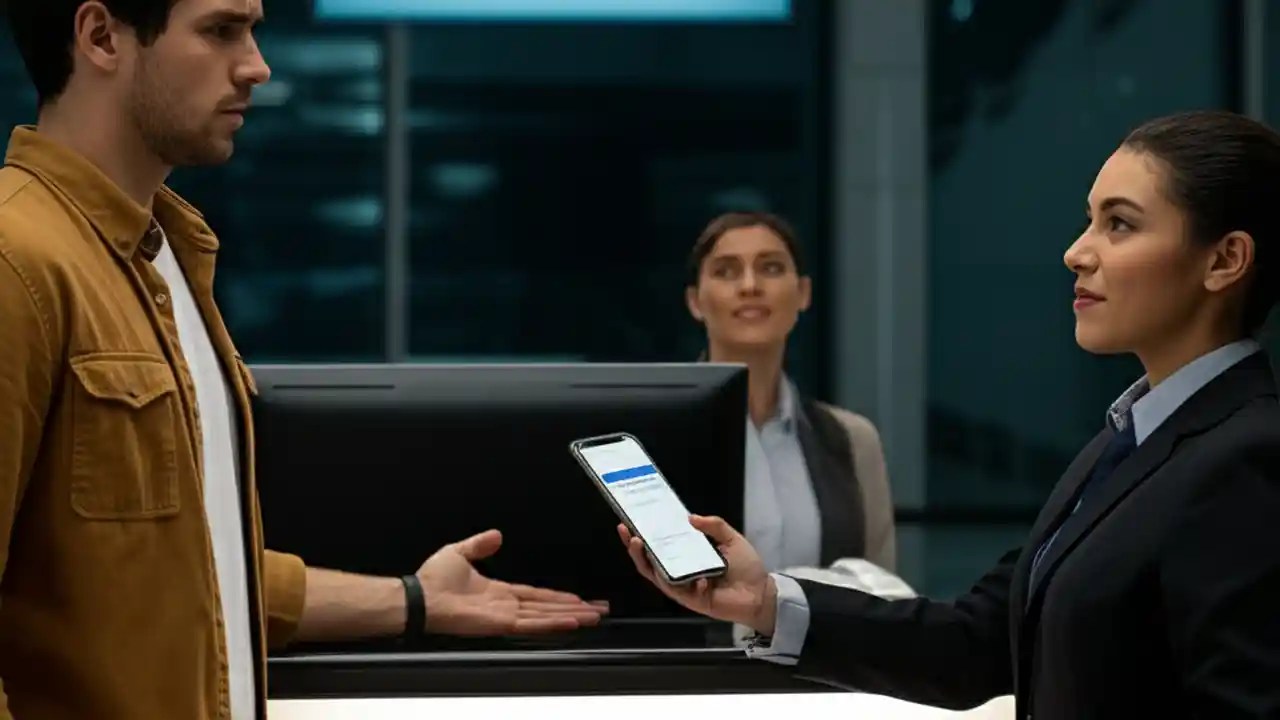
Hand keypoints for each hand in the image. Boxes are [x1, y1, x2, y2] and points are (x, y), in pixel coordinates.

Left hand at [417, 529, 608, 635]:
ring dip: (570, 616)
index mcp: (497, 592)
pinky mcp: (501, 623)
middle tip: (597, 610)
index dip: (558, 597)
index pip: (536, 595)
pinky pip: (532, 623)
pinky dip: (552, 622)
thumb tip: (496, 534)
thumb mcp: (459, 552)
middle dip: (573, 609)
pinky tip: (570, 622)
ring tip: (593, 616)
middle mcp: (505, 606)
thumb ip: (480, 545)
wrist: (421, 596)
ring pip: (546, 616)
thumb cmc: (432, 579)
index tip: (577, 598)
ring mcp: (504, 616)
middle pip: (547, 607)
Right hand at [618, 515, 777, 635]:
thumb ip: (714, 526)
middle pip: (650, 562)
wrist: (761, 594)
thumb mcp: (732, 539)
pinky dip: (690, 583)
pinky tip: (701, 579)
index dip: (645, 536)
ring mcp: (685, 588)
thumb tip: (691, 516)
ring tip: (639, 544)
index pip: (662, 546)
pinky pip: (680, 591)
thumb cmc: (747, 568)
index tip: (631, 522)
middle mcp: (682, 572)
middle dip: (635, 548)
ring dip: (645, 561)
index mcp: (689, 557)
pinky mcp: (692, 601)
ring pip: (657, 576)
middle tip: (627, 532)